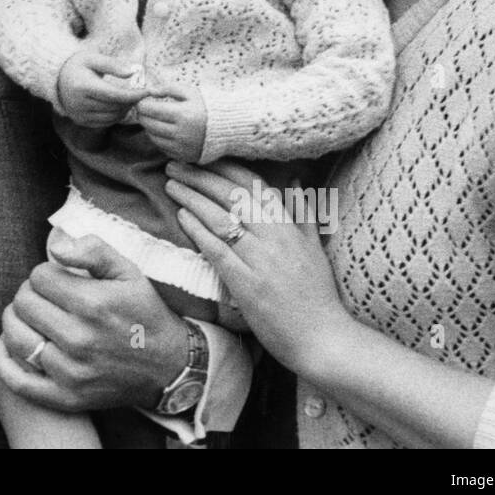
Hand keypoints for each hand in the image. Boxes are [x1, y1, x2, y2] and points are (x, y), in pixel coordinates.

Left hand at [0, 234, 184, 411]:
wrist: (168, 367)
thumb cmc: (145, 313)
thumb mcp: (128, 271)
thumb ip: (92, 250)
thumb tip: (54, 246)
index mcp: (93, 304)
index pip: (39, 277)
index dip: (45, 273)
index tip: (57, 279)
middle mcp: (79, 339)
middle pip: (23, 304)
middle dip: (29, 293)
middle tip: (44, 297)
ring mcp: (71, 372)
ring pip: (16, 337)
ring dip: (14, 320)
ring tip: (28, 316)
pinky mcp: (66, 397)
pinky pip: (19, 382)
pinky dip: (0, 362)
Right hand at [57, 50, 148, 126]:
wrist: (56, 79)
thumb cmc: (77, 65)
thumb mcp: (93, 58)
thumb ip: (113, 65)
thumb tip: (134, 71)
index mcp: (83, 87)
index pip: (114, 95)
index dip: (134, 95)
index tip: (148, 91)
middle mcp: (80, 104)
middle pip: (115, 107)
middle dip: (131, 101)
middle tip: (140, 92)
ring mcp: (80, 115)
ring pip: (112, 117)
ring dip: (125, 108)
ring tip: (129, 97)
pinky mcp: (82, 122)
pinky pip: (106, 122)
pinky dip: (116, 115)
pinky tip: (119, 104)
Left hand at [137, 79, 207, 161]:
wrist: (229, 127)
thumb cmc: (208, 106)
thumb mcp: (191, 92)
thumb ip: (168, 88)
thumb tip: (150, 91)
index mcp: (182, 114)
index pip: (150, 110)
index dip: (142, 104)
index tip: (142, 101)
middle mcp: (181, 133)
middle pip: (148, 124)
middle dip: (143, 116)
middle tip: (145, 109)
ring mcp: (182, 147)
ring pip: (153, 137)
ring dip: (149, 128)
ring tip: (155, 119)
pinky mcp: (183, 156)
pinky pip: (162, 148)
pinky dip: (159, 139)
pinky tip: (164, 130)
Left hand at [165, 158, 352, 375]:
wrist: (323, 339)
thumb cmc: (318, 296)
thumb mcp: (315, 249)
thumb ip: (303, 214)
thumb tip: (296, 181)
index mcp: (290, 226)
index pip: (253, 184)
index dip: (225, 167)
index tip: (201, 156)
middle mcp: (275, 237)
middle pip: (231, 195)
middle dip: (200, 176)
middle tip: (175, 165)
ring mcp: (261, 260)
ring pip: (221, 217)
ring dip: (192, 197)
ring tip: (171, 184)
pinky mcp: (247, 284)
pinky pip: (218, 250)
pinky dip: (198, 230)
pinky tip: (181, 216)